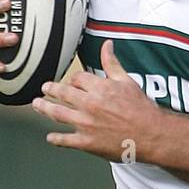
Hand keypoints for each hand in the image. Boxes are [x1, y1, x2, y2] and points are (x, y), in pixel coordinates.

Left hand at [32, 40, 162, 162]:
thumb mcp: (127, 81)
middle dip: (51, 90)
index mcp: (98, 88)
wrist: (151, 135)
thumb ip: (112, 63)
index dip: (73, 80)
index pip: (76, 79)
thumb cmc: (142, 109)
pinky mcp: (86, 142)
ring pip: (57, 114)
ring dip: (44, 108)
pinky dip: (55, 138)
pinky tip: (50, 137)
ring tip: (38, 104)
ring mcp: (85, 124)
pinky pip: (65, 140)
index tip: (71, 82)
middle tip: (44, 89)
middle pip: (62, 93)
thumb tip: (107, 45)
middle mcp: (88, 105)